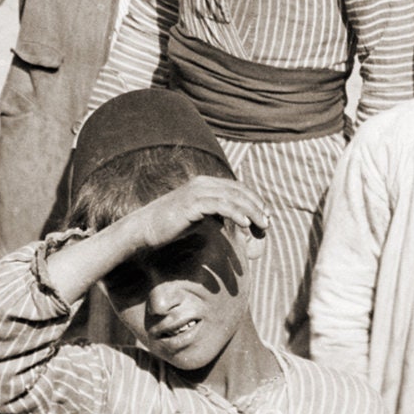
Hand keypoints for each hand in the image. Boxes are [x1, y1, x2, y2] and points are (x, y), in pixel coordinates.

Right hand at [119, 175, 269, 251]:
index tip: (266, 217)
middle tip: (267, 223)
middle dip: (257, 207)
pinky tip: (246, 223)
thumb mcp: (199, 218)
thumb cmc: (171, 226)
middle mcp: (203, 184)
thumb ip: (216, 216)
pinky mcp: (192, 204)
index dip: (254, 201)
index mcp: (205, 184)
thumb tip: (234, 223)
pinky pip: (219, 206)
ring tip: (262, 225)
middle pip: (238, 191)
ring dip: (251, 211)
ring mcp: (197, 192)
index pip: (237, 188)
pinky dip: (235, 213)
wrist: (145, 229)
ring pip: (232, 198)